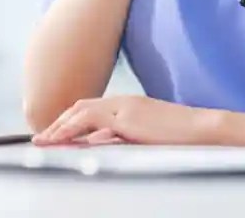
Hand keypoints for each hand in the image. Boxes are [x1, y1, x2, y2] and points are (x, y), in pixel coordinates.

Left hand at [30, 95, 221, 145]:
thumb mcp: (146, 136)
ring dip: (60, 127)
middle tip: (40, 139)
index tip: (54, 135)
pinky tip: (61, 140)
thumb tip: (96, 143)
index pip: (90, 109)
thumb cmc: (181, 137)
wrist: (204, 130)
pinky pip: (92, 120)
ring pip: (81, 112)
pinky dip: (73, 129)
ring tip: (43, 141)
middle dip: (58, 123)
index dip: (69, 121)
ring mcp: (125, 107)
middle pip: (80, 107)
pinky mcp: (129, 117)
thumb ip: (122, 137)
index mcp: (128, 105)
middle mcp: (123, 102)